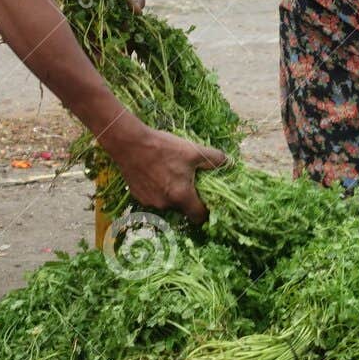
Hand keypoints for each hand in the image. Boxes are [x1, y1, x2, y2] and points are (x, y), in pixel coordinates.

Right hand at [105, 125, 227, 223]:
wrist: (129, 143)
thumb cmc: (163, 147)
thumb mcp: (194, 150)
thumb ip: (215, 159)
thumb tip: (229, 163)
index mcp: (181, 196)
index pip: (198, 217)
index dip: (206, 211)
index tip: (208, 201)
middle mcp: (165, 204)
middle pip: (183, 208)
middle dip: (188, 198)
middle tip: (189, 180)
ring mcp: (149, 202)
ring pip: (167, 203)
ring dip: (172, 193)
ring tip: (170, 173)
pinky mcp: (137, 196)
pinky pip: (154, 197)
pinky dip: (158, 189)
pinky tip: (156, 173)